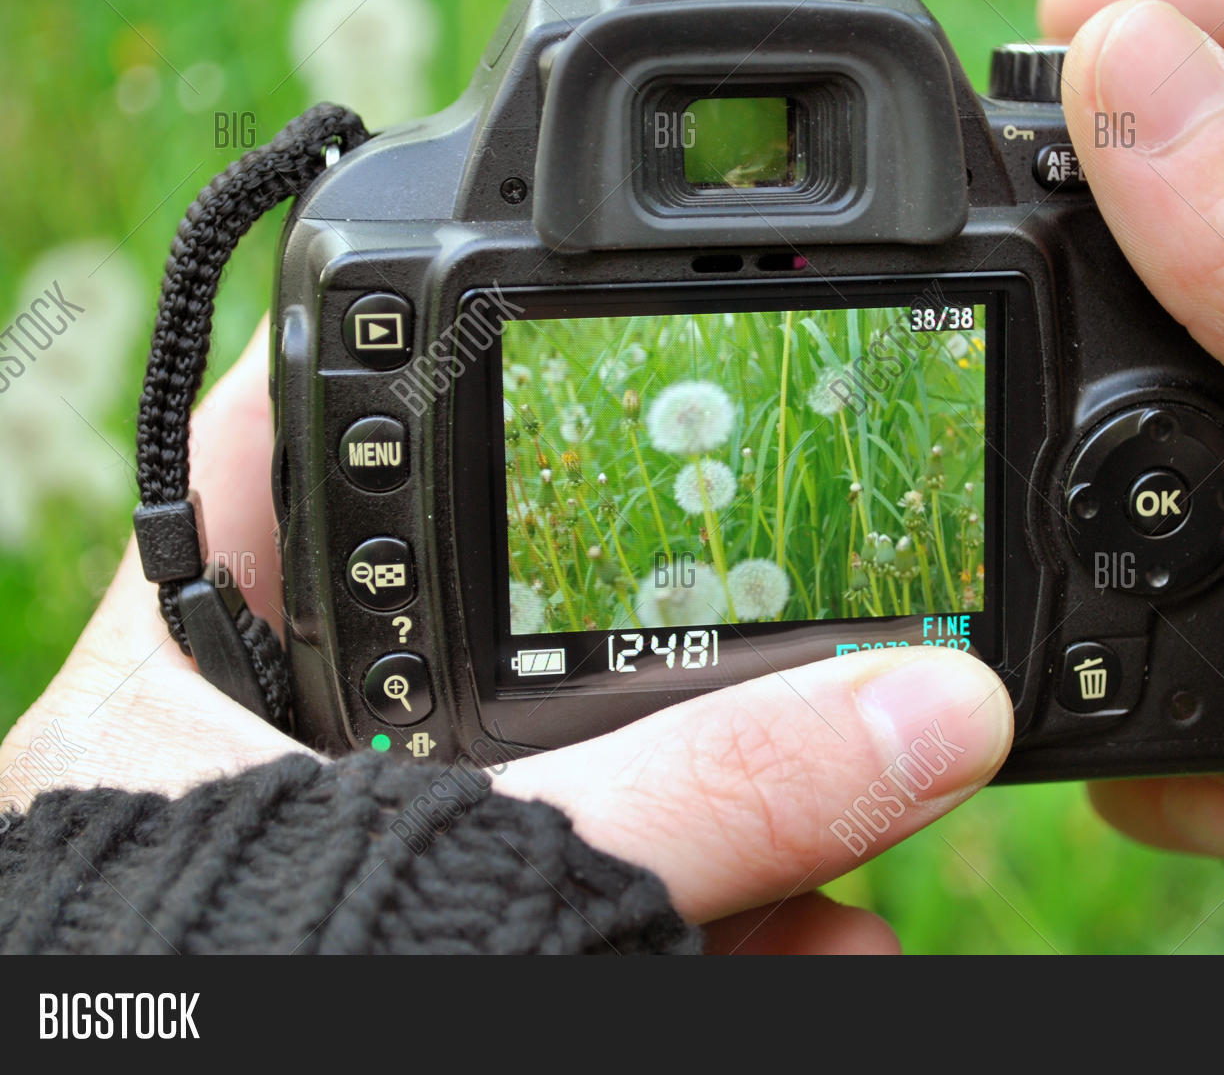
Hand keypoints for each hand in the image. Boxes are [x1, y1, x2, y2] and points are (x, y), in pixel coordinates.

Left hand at [0, 320, 1012, 952]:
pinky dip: (726, 912)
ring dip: (725, 791)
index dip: (407, 358)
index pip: (294, 446)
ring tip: (853, 777)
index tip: (542, 307)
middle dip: (653, 619)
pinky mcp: (469, 936)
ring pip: (577, 775)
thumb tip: (928, 709)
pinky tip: (834, 935)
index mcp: (213, 684)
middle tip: (775, 578)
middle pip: (486, 609)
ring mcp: (386, 850)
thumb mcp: (483, 871)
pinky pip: (611, 893)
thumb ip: (698, 790)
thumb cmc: (239, 999)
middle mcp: (290, 754)